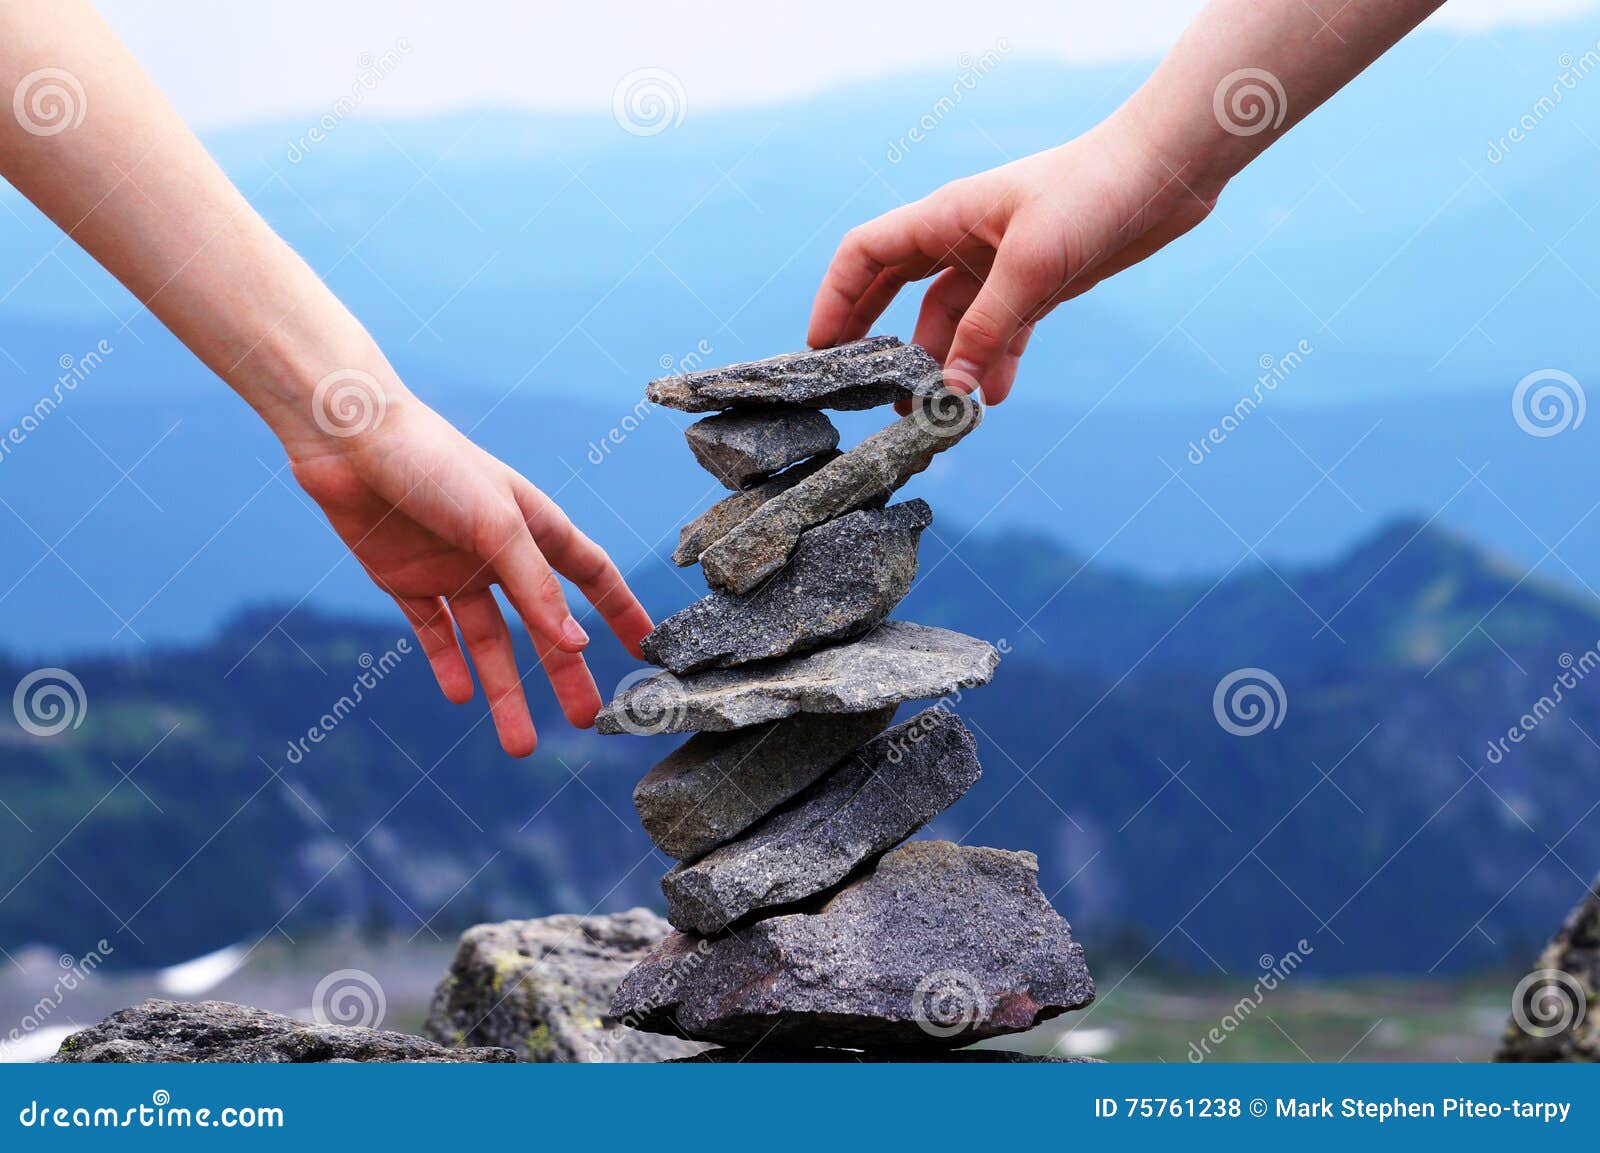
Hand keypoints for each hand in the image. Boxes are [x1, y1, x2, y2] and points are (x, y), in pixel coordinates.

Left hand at [285, 389, 652, 756]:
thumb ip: (536, 587)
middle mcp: (499, 552)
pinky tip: (460, 697)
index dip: (620, 611)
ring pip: (489, 643)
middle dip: (564, 674)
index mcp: (534, 526)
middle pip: (543, 625)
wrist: (347, 439)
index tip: (646, 650)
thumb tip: (575, 646)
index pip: (591, 576)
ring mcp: (454, 569)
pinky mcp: (407, 581)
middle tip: (587, 720)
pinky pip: (435, 633)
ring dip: (503, 691)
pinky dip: (447, 664)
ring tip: (520, 745)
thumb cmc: (433, 462)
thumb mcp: (496, 525)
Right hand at [808, 116, 1217, 405]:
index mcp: (945, 217)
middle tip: (861, 390)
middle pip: (896, 291)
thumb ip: (988, 329)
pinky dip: (994, 362)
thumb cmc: (1094, 192)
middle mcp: (964, 238)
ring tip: (931, 413)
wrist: (1167, 172)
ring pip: (953, 321)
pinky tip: (994, 398)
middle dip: (878, 340)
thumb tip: (952, 391)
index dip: (835, 299)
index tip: (821, 349)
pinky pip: (1001, 330)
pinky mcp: (1040, 282)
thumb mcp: (1033, 266)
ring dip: (943, 364)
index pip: (865, 255)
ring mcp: (1000, 262)